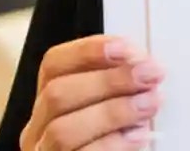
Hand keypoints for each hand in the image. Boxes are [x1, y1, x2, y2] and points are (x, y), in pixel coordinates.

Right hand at [20, 36, 163, 150]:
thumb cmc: (115, 140)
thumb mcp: (114, 107)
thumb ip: (120, 87)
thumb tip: (143, 65)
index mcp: (51, 102)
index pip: (53, 65)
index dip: (88, 51)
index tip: (126, 49)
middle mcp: (39, 129)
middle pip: (58, 94)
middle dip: (109, 80)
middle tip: (151, 75)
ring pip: (63, 130)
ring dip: (113, 112)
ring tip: (150, 104)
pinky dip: (112, 145)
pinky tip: (139, 137)